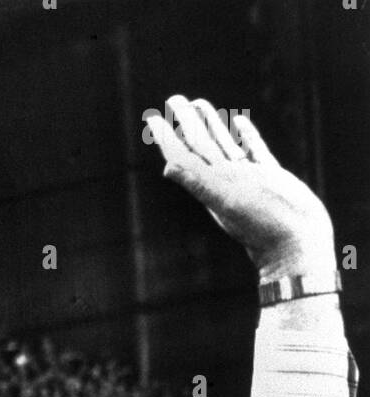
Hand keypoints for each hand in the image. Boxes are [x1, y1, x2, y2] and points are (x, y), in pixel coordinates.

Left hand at [147, 97, 334, 279]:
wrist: (296, 243)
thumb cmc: (262, 224)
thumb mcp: (226, 198)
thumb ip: (198, 181)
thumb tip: (168, 166)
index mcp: (212, 183)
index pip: (184, 155)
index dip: (167, 138)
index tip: (153, 118)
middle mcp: (226, 180)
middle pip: (201, 145)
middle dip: (186, 122)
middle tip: (174, 99)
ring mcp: (248, 178)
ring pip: (224, 145)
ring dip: (212, 125)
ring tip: (200, 104)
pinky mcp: (270, 177)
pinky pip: (253, 151)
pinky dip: (245, 136)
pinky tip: (240, 122)